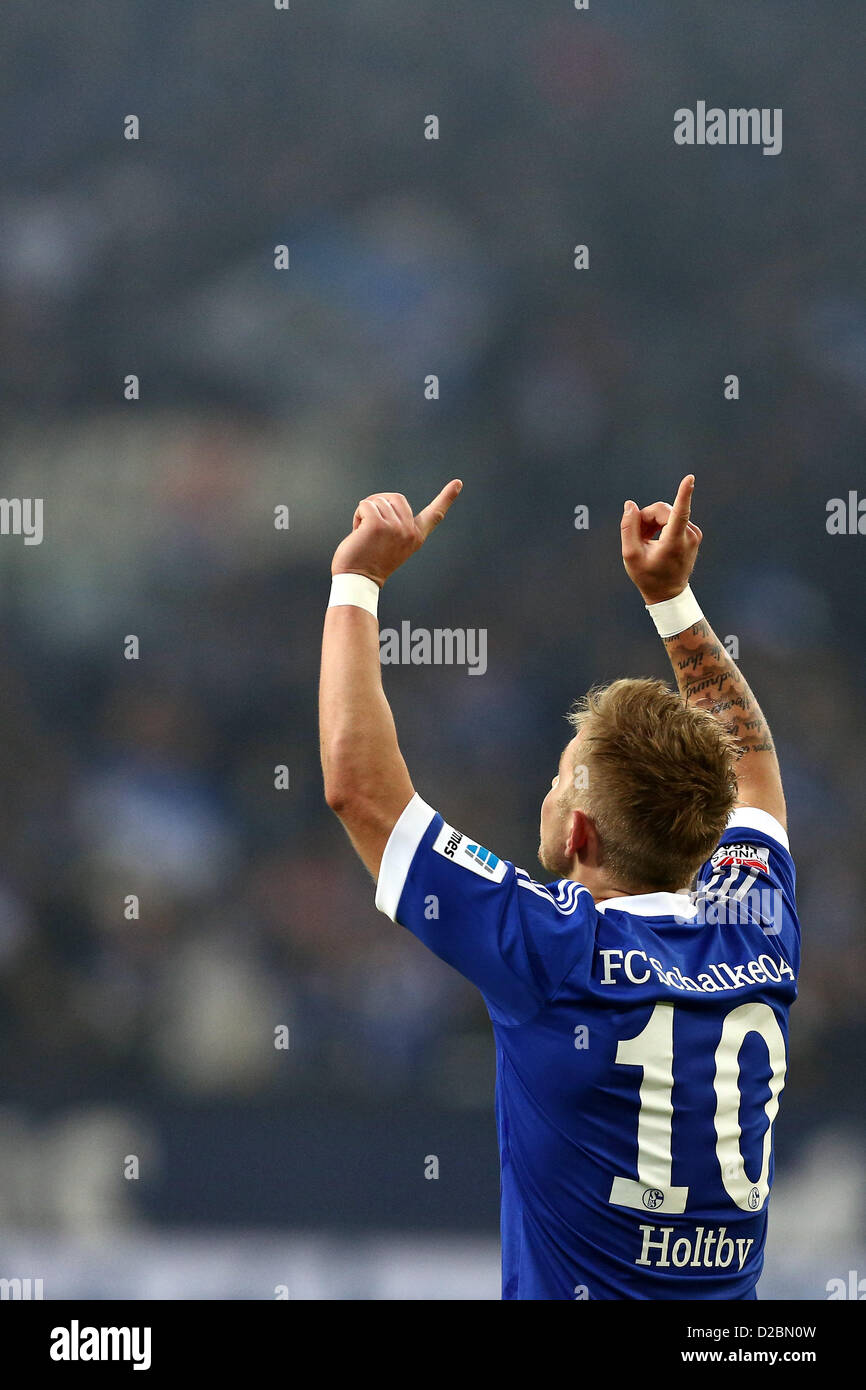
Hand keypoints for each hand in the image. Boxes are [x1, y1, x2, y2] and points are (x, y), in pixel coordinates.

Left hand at [331, 480, 462, 586]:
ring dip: (365, 513)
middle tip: (370, 528)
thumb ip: (397, 526)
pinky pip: (365, 505)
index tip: (458, 483)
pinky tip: (358, 533)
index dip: (446, 498)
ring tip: (365, 535)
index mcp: (416, 537)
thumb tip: (387, 503)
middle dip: (379, 505)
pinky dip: (358, 515)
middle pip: (395, 497)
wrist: (358, 581)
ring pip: (378, 500)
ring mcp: (395, 528)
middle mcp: (409, 531)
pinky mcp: (378, 525)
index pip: (434, 515)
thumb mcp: (393, 544)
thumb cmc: (369, 563)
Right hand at [620, 474, 702, 603]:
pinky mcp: (694, 533)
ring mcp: (693, 534)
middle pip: (662, 510)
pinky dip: (660, 526)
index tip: (690, 478)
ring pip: (667, 513)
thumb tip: (630, 505)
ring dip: (652, 523)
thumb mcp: (630, 555)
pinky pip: (673, 518)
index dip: (684, 493)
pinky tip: (654, 540)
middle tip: (637, 536)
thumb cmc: (648, 576)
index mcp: (674, 542)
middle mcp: (688, 536)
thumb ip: (628, 528)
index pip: (680, 513)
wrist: (668, 593)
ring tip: (645, 541)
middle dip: (646, 519)